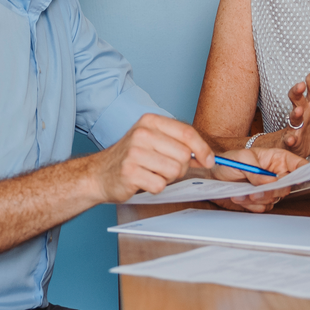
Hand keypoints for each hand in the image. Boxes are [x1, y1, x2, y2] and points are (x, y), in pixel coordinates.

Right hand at [92, 113, 214, 202]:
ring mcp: (134, 152)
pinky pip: (159, 185)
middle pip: (183, 155)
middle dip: (180, 168)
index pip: (186, 132)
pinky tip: (143, 181)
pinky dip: (155, 187)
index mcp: (150, 121)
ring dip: (167, 178)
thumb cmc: (131, 158)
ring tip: (152, 173)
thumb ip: (179, 144)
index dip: (203, 149)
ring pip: (173, 171)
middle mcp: (142, 133)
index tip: (209, 161)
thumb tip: (207, 157)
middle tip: (165, 169)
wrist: (99, 173)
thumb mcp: (153, 141)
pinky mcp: (130, 172)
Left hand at [210, 148, 306, 213]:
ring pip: (274, 200)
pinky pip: (262, 208)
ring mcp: (268, 189)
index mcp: (276, 159)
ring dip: (257, 199)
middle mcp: (275, 175)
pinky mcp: (259, 202)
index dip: (303, 171)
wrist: (211, 177)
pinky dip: (250, 205)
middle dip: (271, 191)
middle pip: (286, 187)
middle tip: (255, 191)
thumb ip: (257, 171)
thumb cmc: (228, 162)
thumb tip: (270, 182)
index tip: (299, 178)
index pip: (298, 164)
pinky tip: (238, 196)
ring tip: (241, 192)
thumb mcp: (242, 159)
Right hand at [278, 64, 309, 156]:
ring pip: (292, 116)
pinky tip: (291, 138)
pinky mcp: (292, 139)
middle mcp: (303, 110)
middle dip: (297, 91)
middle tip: (301, 86)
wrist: (304, 145)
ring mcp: (296, 124)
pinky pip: (289, 138)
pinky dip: (289, 139)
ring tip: (298, 111)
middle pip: (296, 97)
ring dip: (294, 113)